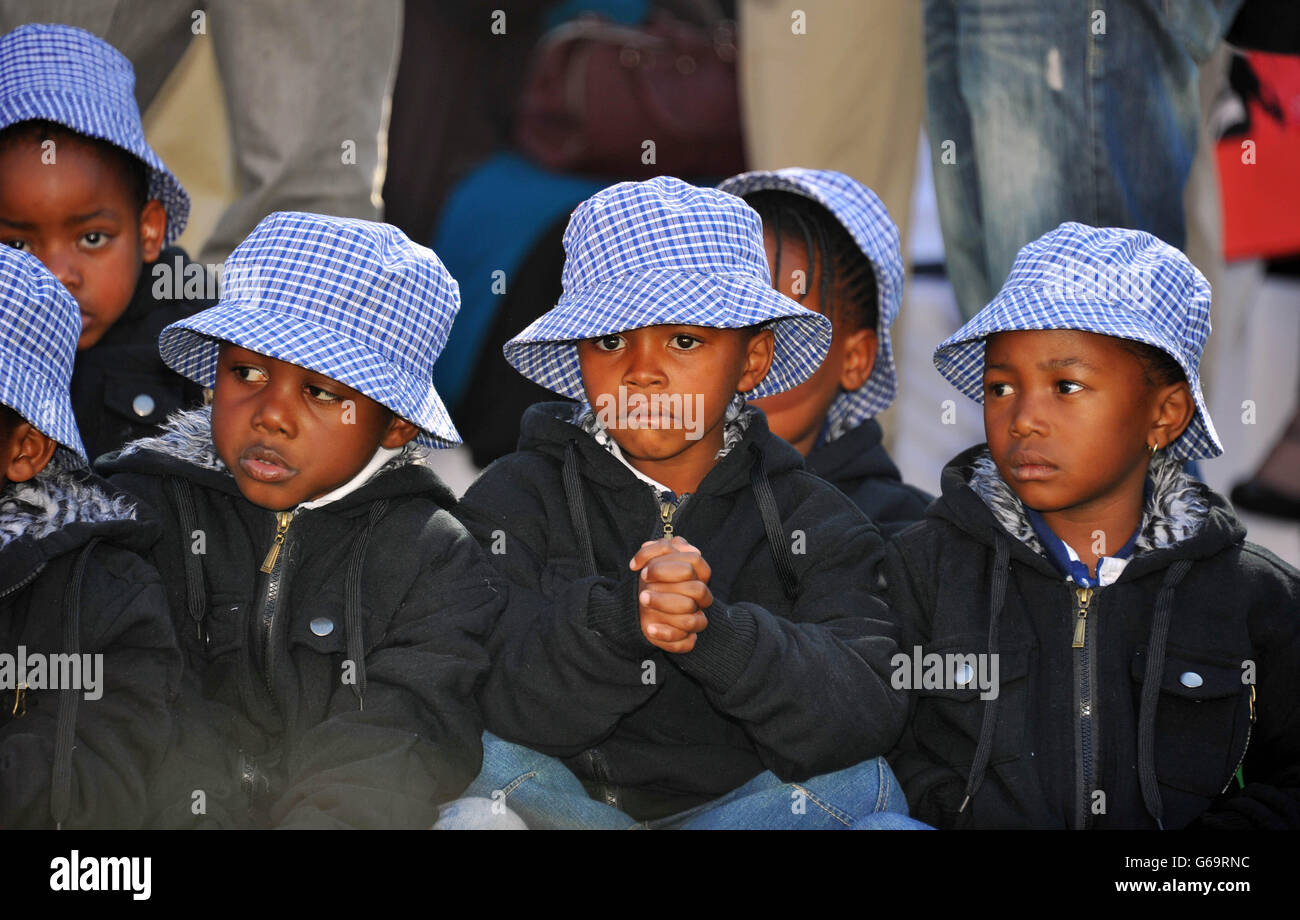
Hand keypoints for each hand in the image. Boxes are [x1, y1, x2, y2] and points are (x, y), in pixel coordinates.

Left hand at [630, 537, 712, 652]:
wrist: (638, 609)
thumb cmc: (650, 581)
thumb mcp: (652, 560)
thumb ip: (661, 548)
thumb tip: (677, 545)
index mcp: (698, 576)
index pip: (695, 564)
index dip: (668, 565)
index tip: (644, 571)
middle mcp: (700, 598)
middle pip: (696, 590)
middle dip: (666, 585)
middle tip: (642, 584)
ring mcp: (695, 618)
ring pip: (691, 617)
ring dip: (664, 605)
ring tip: (643, 600)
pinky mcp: (687, 639)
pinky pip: (686, 641)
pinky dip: (666, 633)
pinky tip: (650, 628)